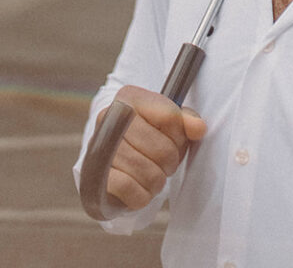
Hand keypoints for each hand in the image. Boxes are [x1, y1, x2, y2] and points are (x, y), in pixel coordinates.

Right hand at [101, 85, 207, 210]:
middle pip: (162, 149)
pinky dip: (140, 195)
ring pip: (147, 172)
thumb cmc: (147, 136)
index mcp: (130, 97)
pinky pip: (127, 188)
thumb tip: (198, 128)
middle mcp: (109, 117)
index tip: (174, 140)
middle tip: (163, 163)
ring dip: (156, 181)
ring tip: (152, 175)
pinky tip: (139, 189)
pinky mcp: (93, 175)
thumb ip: (187, 121)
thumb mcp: (169, 123)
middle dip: (170, 162)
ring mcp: (98, 146)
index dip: (179, 135)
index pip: (170, 117)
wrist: (112, 159)